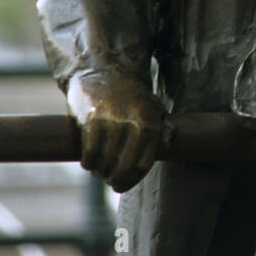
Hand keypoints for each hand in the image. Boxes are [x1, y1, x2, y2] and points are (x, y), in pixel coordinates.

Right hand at [66, 70, 163, 192]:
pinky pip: (89, 154)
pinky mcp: (92, 119)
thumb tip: (167, 147)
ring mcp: (112, 121)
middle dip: (114, 180)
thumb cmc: (131, 95)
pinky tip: (89, 161)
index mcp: (151, 124)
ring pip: (105, 163)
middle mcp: (134, 123)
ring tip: (98, 170)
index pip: (142, 166)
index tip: (121, 185)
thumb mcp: (154, 107)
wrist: (104, 70)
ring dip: (100, 173)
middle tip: (107, 180)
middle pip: (123, 168)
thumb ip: (164, 128)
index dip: (130, 181)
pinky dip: (88, 163)